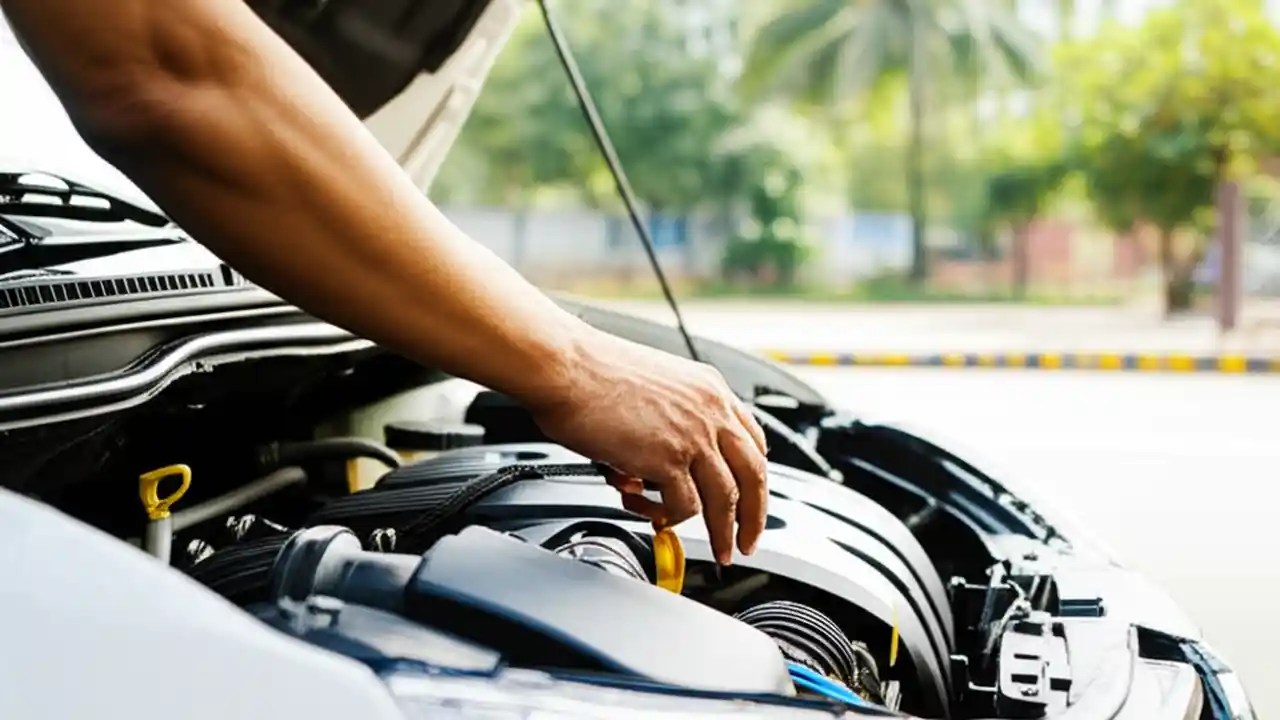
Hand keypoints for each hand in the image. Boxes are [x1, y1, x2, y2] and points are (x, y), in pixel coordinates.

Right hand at [528, 327, 768, 564]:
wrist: (565, 366)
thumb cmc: (591, 371)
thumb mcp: (655, 385)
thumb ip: (672, 418)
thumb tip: (666, 457)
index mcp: (709, 389)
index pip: (752, 440)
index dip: (754, 476)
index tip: (751, 497)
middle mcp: (710, 411)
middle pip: (753, 475)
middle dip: (755, 516)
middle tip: (748, 540)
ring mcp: (693, 437)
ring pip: (726, 500)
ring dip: (723, 532)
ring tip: (719, 550)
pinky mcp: (669, 460)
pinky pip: (684, 507)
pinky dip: (668, 518)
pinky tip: (652, 514)